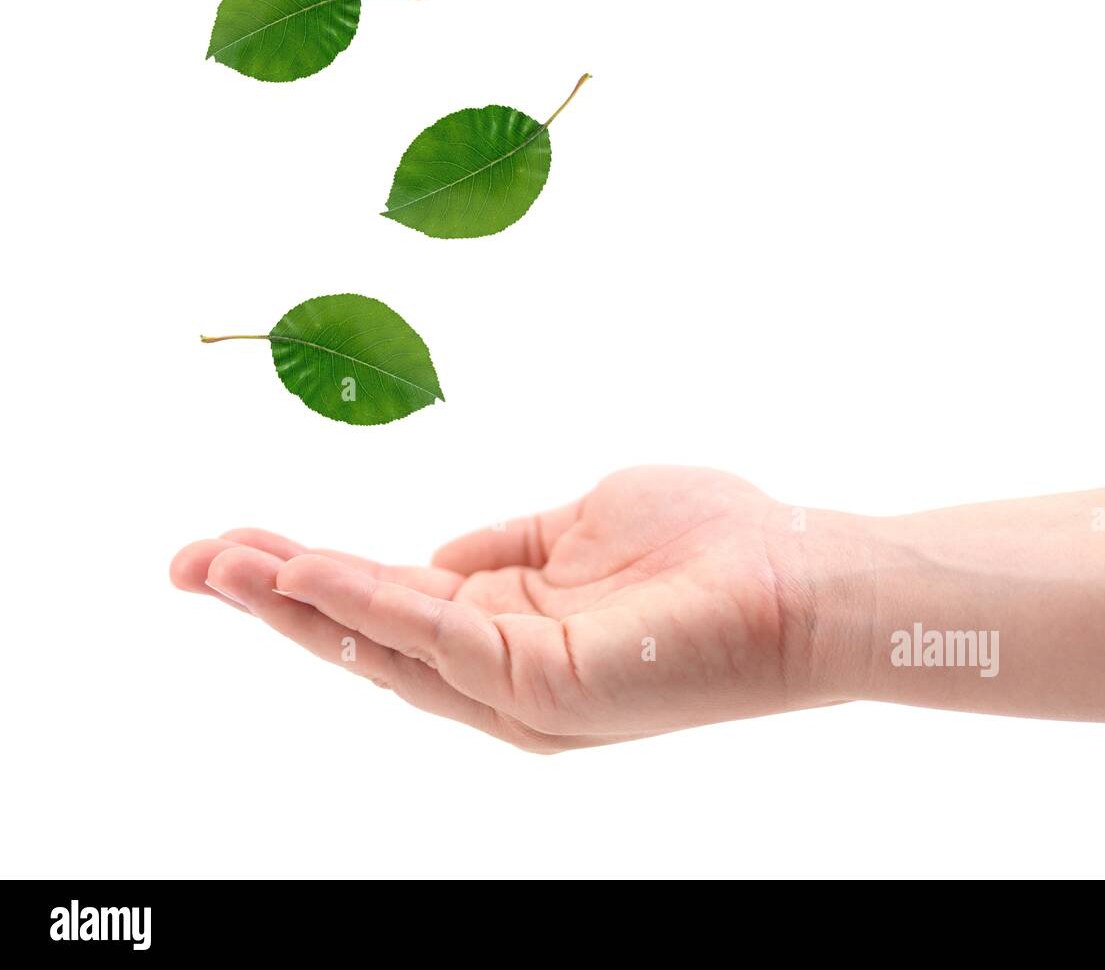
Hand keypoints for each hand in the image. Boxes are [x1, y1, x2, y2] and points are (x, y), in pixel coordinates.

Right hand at [170, 467, 856, 751]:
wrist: (801, 578)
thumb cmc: (709, 546)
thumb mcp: (579, 528)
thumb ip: (505, 549)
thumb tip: (435, 554)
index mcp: (515, 634)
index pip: (395, 607)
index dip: (315, 578)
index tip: (242, 542)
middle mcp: (507, 674)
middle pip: (369, 639)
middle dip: (276, 601)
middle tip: (188, 562)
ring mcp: (523, 689)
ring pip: (385, 648)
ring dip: (297, 603)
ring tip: (218, 564)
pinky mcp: (546, 686)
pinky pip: (436, 638)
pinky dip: (364, 600)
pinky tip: (305, 567)